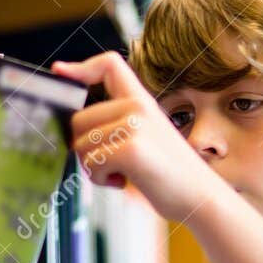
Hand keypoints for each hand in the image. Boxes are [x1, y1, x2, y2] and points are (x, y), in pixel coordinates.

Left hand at [51, 52, 221, 221]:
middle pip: (80, 119)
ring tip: (122, 173)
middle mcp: (139, 106)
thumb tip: (75, 131)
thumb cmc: (171, 174)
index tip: (61, 71)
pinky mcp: (131, 149)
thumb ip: (119, 125)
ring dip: (94, 168)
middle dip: (86, 149)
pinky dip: (100, 179)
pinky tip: (123, 182)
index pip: (109, 65)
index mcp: (143, 100)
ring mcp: (135, 126)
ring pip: (81, 144)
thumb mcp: (148, 137)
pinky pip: (91, 163)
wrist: (201, 197)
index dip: (81, 67)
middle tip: (111, 164)